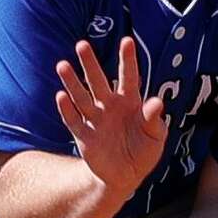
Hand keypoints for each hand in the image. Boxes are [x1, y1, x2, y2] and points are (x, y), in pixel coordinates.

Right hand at [55, 36, 166, 196]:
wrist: (125, 177)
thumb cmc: (144, 152)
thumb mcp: (155, 137)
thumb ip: (154, 120)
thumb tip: (157, 102)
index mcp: (130, 103)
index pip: (128, 77)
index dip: (127, 60)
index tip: (127, 41)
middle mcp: (109, 107)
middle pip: (98, 81)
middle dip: (90, 64)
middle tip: (81, 45)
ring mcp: (95, 120)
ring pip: (81, 97)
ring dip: (72, 82)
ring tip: (62, 65)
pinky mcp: (84, 136)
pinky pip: (74, 121)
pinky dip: (67, 110)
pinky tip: (61, 97)